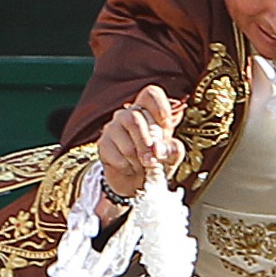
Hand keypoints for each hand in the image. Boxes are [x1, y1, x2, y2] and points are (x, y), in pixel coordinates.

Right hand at [96, 84, 186, 200]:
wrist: (136, 182)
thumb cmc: (156, 161)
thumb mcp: (171, 155)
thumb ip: (172, 149)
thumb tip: (157, 149)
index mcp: (148, 111)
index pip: (150, 94)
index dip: (160, 106)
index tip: (167, 126)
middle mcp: (127, 114)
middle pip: (135, 118)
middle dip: (146, 143)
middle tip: (152, 161)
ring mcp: (113, 128)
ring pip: (125, 139)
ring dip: (137, 159)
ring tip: (142, 167)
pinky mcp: (103, 144)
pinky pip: (115, 154)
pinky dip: (127, 167)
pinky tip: (130, 169)